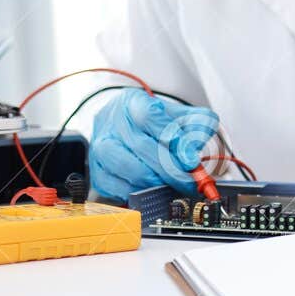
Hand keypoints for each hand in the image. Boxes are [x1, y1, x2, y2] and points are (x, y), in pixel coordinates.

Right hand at [89, 89, 218, 199]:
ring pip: (125, 166)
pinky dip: (138, 193)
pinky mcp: (97, 172)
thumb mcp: (179, 116)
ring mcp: (100, 147)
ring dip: (154, 182)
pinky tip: (154, 193)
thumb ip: (197, 124)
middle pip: (140, 145)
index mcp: (132, 102)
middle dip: (170, 168)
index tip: (190, 159)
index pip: (150, 115)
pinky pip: (115, 187)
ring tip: (173, 187)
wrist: (127, 131)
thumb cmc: (154, 125)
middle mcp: (112, 122)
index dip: (173, 138)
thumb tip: (196, 146)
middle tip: (189, 182)